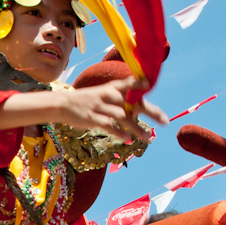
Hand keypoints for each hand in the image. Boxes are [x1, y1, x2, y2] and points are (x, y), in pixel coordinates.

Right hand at [0, 80, 165, 139]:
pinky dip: (119, 133)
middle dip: (150, 111)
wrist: (61, 104)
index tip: (149, 85)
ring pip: (123, 117)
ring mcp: (100, 107)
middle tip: (164, 120)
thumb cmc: (85, 101)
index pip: (129, 84)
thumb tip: (137, 106)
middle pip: (132, 103)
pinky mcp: (92, 118)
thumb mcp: (101, 94)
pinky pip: (109, 126)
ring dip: (136, 128)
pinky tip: (127, 140)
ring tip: (147, 138)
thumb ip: (118, 98)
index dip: (139, 84)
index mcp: (111, 88)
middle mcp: (108, 96)